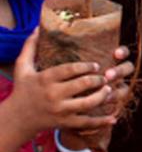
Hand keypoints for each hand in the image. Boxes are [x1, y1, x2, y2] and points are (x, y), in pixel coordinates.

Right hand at [5, 31, 119, 137]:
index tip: (95, 65)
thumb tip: (36, 28)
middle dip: (98, 79)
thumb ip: (29, 47)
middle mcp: (53, 94)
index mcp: (45, 79)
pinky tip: (113, 118)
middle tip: (106, 76)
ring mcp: (60, 110)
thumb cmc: (23, 90)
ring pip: (88, 103)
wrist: (17, 118)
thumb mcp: (22, 68)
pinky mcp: (64, 123)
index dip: (85, 66)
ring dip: (102, 96)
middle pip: (82, 84)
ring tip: (109, 89)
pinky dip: (101, 122)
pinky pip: (86, 122)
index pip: (70, 69)